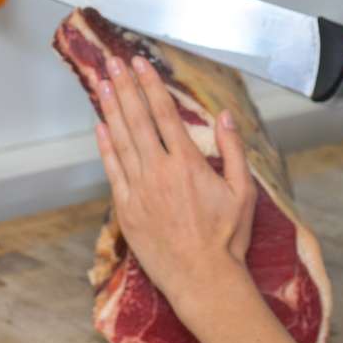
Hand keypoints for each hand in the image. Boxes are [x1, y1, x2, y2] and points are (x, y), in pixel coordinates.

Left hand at [93, 54, 256, 309]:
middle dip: (125, 87)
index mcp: (188, 163)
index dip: (150, 85)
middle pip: (137, 119)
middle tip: (113, 63)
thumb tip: (224, 115)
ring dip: (111, 108)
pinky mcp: (126, 209)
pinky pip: (112, 170)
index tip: (141, 64)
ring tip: (101, 83)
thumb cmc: (227, 238)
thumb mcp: (243, 192)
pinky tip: (100, 125)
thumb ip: (233, 150)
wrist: (202, 279)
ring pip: (121, 140)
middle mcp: (159, 171)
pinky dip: (105, 146)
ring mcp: (139, 190)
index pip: (164, 113)